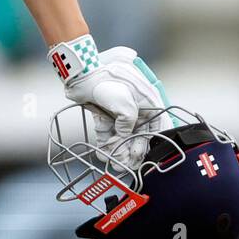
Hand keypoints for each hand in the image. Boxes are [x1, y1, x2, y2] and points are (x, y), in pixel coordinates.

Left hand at [50, 35, 172, 168]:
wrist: (83, 72)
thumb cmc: (107, 80)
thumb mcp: (126, 105)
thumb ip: (129, 124)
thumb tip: (124, 135)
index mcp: (147, 100)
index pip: (156, 125)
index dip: (150, 142)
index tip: (144, 157)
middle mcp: (136, 106)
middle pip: (138, 133)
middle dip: (133, 151)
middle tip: (129, 166)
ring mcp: (120, 109)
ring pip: (122, 134)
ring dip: (119, 150)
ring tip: (116, 164)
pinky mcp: (105, 112)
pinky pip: (108, 130)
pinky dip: (106, 141)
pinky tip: (104, 154)